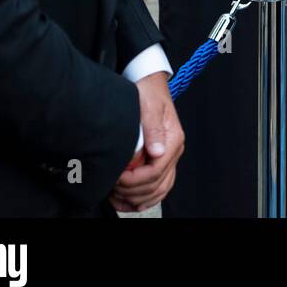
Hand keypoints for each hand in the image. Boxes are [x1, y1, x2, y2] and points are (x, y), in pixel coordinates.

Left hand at [111, 72, 183, 212]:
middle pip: (157, 184)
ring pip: (159, 189)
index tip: (117, 178)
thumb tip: (157, 152)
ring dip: (138, 198)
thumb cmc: (148, 93)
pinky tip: (129, 202)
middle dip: (133, 191)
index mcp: (173, 140)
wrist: (150, 84)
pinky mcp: (160, 159)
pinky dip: (144, 198)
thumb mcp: (149, 106)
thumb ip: (153, 128)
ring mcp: (168, 157)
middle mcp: (173, 151)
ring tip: (118, 199)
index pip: (156, 171)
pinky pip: (158, 186)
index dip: (135, 180)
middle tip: (113, 188)